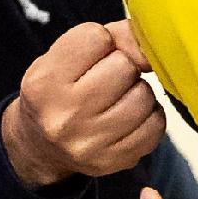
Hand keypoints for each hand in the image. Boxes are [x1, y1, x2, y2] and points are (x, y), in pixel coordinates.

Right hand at [4, 20, 164, 185]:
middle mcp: (63, 116)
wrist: (41, 146)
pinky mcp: (114, 161)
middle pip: (124, 66)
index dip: (100, 41)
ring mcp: (90, 143)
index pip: (95, 38)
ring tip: (118, 99)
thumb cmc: (59, 90)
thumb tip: (149, 49)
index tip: (90, 57)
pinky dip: (149, 117)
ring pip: (144, 96)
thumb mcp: (64, 56)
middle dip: (122, 67)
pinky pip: (156, 126)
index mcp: (44, 82)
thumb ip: (111, 37)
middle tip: (106, 79)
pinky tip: (129, 118)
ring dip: (138, 92)